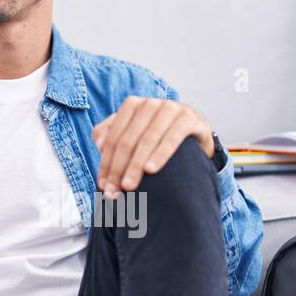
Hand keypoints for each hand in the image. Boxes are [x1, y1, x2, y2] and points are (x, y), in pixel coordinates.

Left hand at [91, 95, 213, 197]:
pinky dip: (160, 153)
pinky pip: (172, 136)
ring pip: (147, 139)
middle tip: (115, 191)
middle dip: (118, 168)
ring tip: (129, 186)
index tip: (104, 186)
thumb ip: (112, 137)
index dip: (106, 163)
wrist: (196, 133)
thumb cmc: (160, 137)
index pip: (113, 137)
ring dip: (136, 164)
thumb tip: (99, 145)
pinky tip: (151, 170)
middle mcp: (150, 104)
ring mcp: (171, 108)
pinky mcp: (189, 118)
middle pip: (128, 139)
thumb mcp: (135, 135)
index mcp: (133, 106)